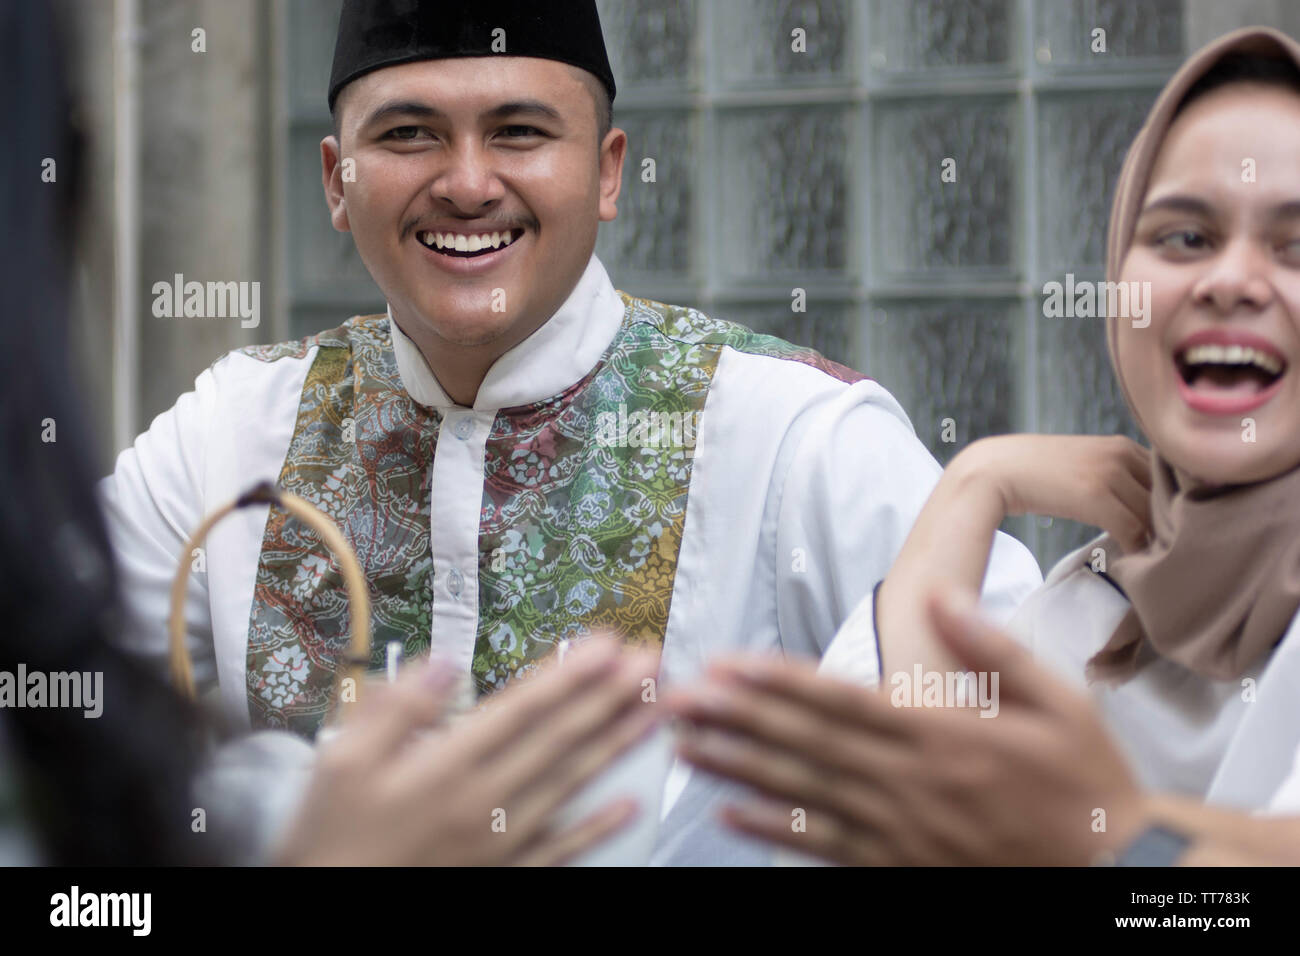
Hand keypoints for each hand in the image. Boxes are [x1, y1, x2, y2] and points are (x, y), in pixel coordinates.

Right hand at [275, 637, 662, 865]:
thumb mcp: (340, 762)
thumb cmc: (330, 839)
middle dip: (611, 696)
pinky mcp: (503, 874)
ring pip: (572, 783)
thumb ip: (394, 708)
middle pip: (560, 738)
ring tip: (656, 711)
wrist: (327, 914)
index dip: (570, 673)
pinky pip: (562, 849)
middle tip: (653, 663)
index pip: (523, 708)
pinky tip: (632, 804)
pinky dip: (599, 826)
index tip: (607, 644)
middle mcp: (483, 803)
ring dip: (617, 743)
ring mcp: (498, 842)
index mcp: (445, 768)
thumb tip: (444, 663)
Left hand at [671, 588, 1149, 864]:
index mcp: (942, 736)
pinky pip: (825, 851)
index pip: (841, 700)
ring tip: (687, 746)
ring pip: (802, 796)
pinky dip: (773, 835)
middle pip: (805, 744)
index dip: (777, 681)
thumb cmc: (1087, 788)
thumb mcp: (1061, 703)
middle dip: (737, 718)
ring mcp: (900, 833)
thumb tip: (939, 596)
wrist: (1115, 877)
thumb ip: (994, 647)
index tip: (727, 663)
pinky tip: (729, 816)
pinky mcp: (899, 871)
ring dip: (739, 769)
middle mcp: (909, 783)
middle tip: (677, 699)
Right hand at [958, 434, 1151, 552]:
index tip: (1161, 529)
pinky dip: (1134, 548)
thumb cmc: (1031, 472)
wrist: (993, 470)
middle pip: (1166, 496)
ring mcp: (1109, 472)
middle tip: (1159, 549)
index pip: (1166, 478)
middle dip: (1166, 523)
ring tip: (1145, 558)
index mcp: (1120, 444)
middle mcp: (1121, 453)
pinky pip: (1132, 529)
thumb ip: (1108, 475)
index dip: (1168, 506)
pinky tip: (1125, 559)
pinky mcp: (1095, 495)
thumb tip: (1131, 505)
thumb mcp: (1078, 463)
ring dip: (1153, 539)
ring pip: (1153, 514)